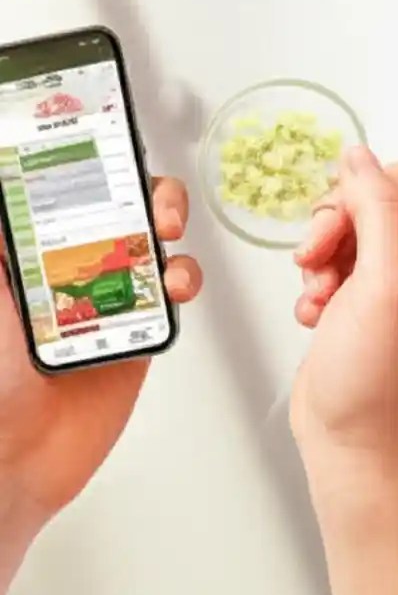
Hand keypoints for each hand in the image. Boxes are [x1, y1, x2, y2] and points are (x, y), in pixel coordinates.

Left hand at [0, 177, 202, 517]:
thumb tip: (9, 189)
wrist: (21, 455)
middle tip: (146, 196)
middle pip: (116, 206)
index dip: (83, 160)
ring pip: (150, 242)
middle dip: (139, 189)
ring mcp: (109, 296)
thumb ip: (5, 246)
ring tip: (165, 236)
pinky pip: (172, 293)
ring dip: (166, 228)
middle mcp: (69, 267)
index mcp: (25, 253)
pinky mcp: (142, 329)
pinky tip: (172, 289)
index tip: (103, 139)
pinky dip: (182, 281)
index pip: (59, 189)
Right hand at [290, 147, 397, 465]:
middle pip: (376, 200)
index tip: (334, 230)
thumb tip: (360, 157)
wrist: (349, 441)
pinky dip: (317, 282)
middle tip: (316, 262)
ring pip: (349, 228)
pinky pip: (336, 259)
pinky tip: (318, 316)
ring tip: (320, 297)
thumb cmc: (374, 382)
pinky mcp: (369, 298)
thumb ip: (373, 212)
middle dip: (336, 227)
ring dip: (322, 257)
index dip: (362, 196)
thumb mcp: (378, 286)